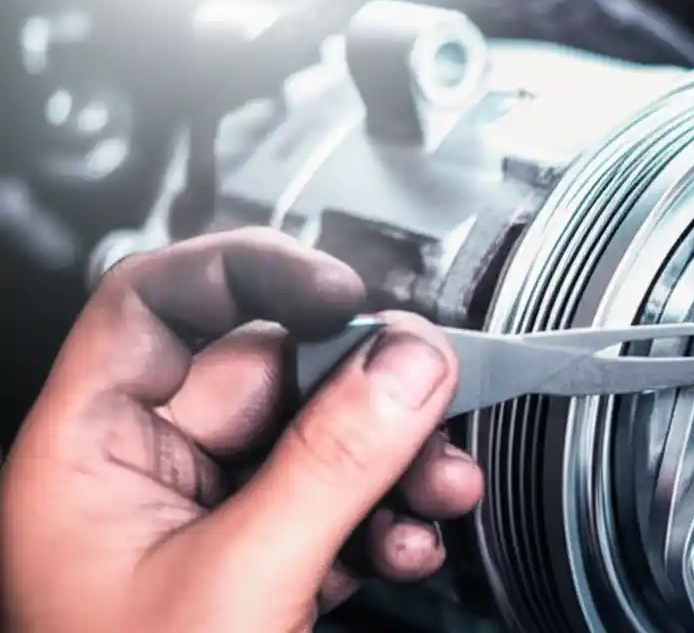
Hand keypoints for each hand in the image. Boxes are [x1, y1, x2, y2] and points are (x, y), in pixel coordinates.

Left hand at [0, 229, 482, 630]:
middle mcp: (144, 476)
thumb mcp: (241, 581)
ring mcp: (207, 524)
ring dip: (392, 458)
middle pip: (266, 376)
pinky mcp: (260, 568)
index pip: (157, 305)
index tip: (343, 290)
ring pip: (314, 444)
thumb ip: (330, 462)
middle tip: (433, 397)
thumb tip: (407, 363)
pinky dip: (383, 517)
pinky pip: (331, 507)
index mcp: (89, 454)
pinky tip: (411, 540)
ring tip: (442, 487)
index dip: (251, 273)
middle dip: (363, 389)